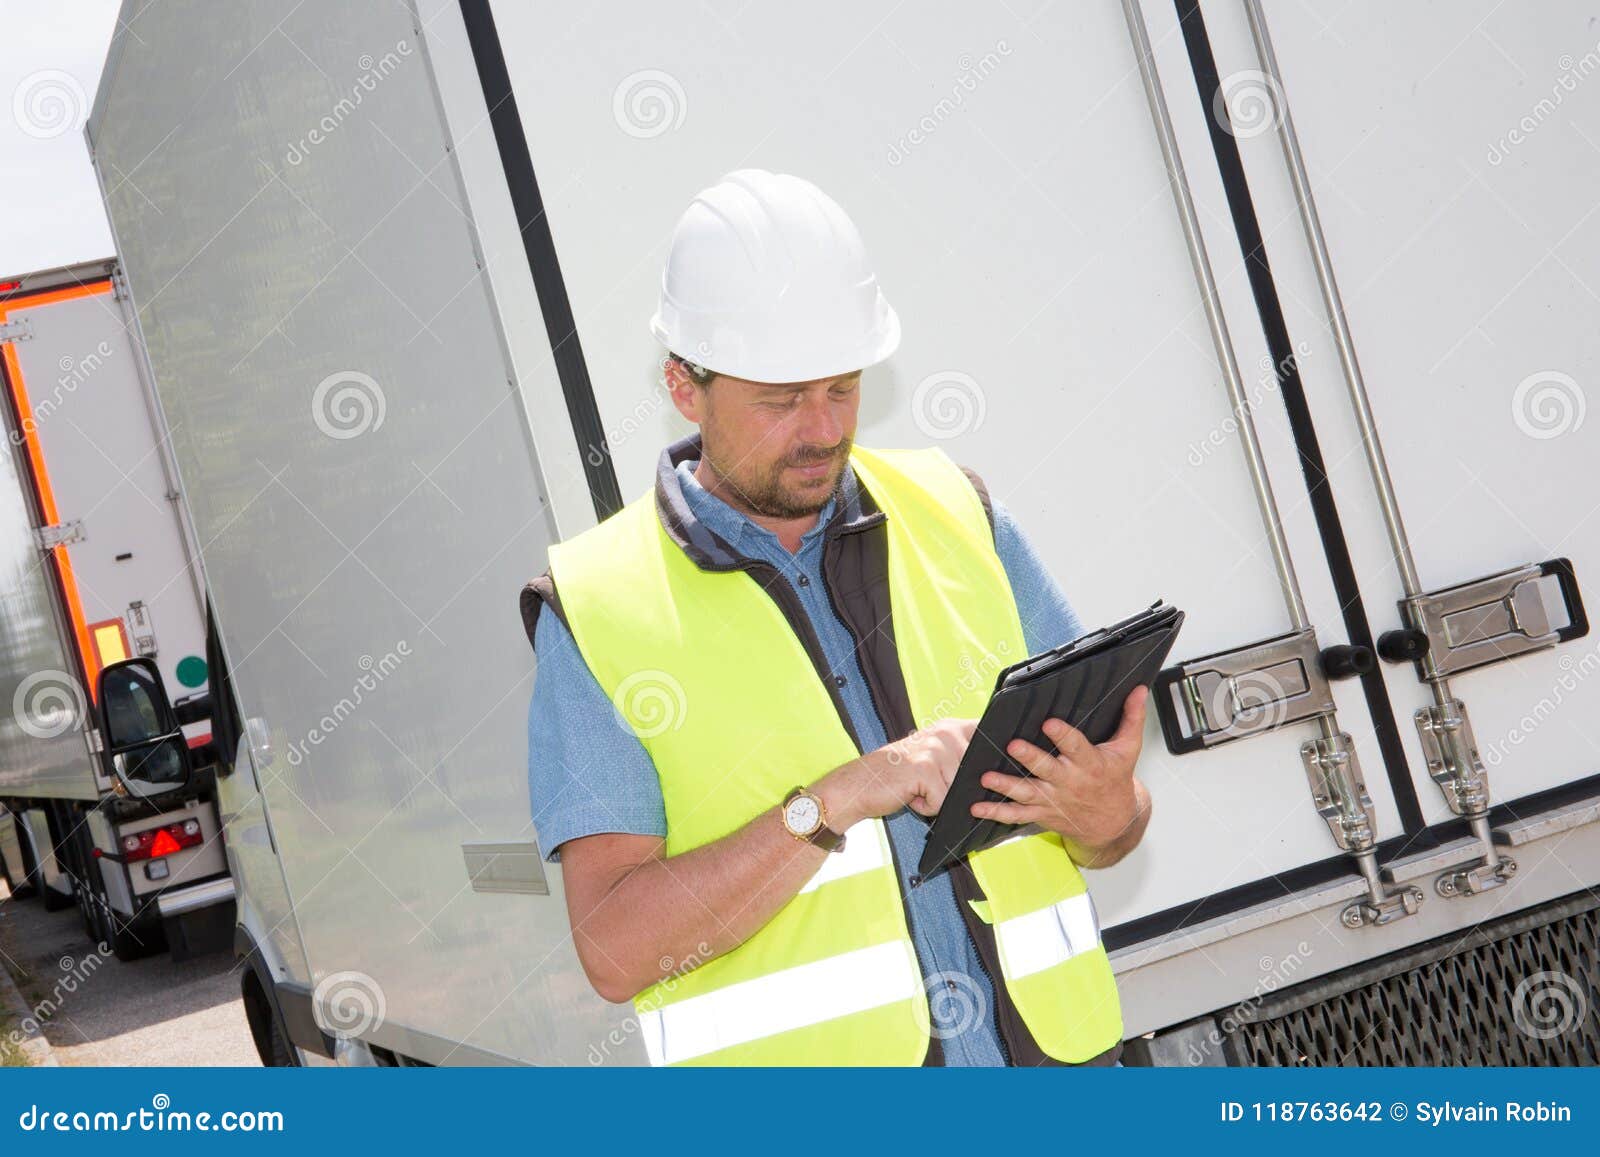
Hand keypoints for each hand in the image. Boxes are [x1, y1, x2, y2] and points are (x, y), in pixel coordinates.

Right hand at [816, 717, 976, 828]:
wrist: (859, 784)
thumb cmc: (897, 775)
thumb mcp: (932, 755)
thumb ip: (960, 754)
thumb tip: (996, 771)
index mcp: (950, 727)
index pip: (987, 737)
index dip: (989, 757)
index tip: (968, 769)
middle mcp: (945, 733)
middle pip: (975, 774)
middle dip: (953, 788)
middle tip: (926, 781)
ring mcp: (935, 749)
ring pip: (958, 790)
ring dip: (938, 798)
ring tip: (917, 787)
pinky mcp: (925, 769)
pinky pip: (942, 801)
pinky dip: (927, 807)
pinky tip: (910, 794)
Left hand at [971, 685, 1151, 862]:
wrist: (1112, 823)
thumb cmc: (1115, 781)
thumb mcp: (1128, 749)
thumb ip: (1132, 718)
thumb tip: (1139, 690)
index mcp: (1090, 764)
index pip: (1077, 747)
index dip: (1063, 736)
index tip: (1050, 723)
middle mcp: (1069, 782)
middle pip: (1047, 769)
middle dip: (1030, 757)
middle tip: (1014, 745)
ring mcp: (1053, 799)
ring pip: (1027, 792)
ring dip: (1006, 785)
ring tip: (987, 776)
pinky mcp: (1041, 812)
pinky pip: (1016, 815)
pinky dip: (996, 812)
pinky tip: (977, 806)